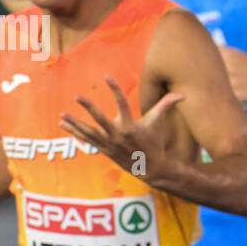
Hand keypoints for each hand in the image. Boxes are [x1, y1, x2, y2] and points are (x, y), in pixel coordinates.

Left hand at [59, 77, 183, 183]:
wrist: (151, 168)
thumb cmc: (155, 142)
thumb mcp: (159, 123)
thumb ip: (167, 105)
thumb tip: (183, 95)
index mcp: (131, 126)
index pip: (122, 103)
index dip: (115, 89)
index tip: (107, 77)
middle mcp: (119, 135)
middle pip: (101, 119)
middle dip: (89, 108)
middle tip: (78, 97)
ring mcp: (110, 144)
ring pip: (89, 132)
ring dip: (75, 124)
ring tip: (62, 115)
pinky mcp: (105, 150)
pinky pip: (87, 140)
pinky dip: (76, 133)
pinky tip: (64, 125)